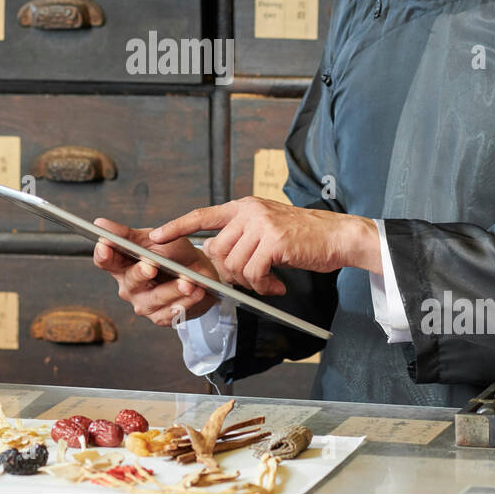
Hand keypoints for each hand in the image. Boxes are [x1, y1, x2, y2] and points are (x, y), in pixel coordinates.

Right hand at [92, 217, 222, 327]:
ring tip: (187, 282)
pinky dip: (186, 301)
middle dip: (141, 273)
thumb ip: (127, 234)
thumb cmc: (173, 254)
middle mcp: (129, 287)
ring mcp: (144, 304)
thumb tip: (100, 223)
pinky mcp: (162, 317)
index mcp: (122, 265)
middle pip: (130, 281)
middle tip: (150, 266)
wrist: (200, 273)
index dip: (103, 254)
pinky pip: (172, 312)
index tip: (105, 244)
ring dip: (172, 290)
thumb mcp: (152, 239)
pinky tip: (197, 292)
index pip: (105, 260)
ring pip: (155, 299)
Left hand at [148, 197, 380, 296]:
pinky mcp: (274, 241)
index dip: (177, 226)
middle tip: (253, 280)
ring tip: (269, 283)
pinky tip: (277, 286)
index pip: (202, 214)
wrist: (339, 236)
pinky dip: (262, 287)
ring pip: (234, 265)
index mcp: (244, 206)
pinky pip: (253, 273)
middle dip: (230, 273)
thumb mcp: (267, 229)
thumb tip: (215, 251)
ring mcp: (261, 224)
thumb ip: (241, 236)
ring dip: (250, 282)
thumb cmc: (304, 238)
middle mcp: (249, 211)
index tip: (156, 236)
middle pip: (218, 250)